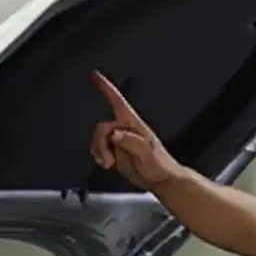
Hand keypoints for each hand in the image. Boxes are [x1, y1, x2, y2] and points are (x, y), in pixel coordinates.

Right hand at [89, 70, 180, 188]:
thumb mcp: (148, 154)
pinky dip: (99, 156)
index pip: (117, 101)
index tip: (95, 75)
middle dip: (101, 144)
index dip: (106, 87)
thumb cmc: (160, 166)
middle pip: (102, 127)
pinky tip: (108, 163)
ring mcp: (120, 140)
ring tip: (111, 163)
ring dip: (100, 152)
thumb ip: (132, 143)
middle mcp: (125, 129)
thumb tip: (115, 134)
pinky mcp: (115, 151)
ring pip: (98, 139)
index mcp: (134, 124)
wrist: (160, 180)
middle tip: (110, 160)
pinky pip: (98, 148)